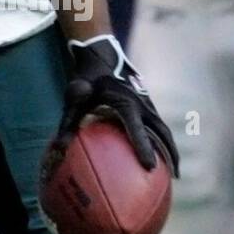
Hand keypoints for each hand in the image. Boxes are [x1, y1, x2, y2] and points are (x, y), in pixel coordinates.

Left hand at [48, 35, 178, 176]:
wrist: (101, 56)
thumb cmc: (87, 79)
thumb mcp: (75, 97)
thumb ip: (68, 122)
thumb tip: (58, 149)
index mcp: (125, 103)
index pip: (137, 128)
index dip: (143, 147)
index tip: (149, 166)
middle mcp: (142, 104)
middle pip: (162, 132)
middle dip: (170, 154)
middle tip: (174, 177)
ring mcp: (148, 104)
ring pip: (164, 129)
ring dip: (171, 149)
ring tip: (174, 173)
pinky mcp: (148, 105)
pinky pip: (159, 126)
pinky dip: (163, 141)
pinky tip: (159, 157)